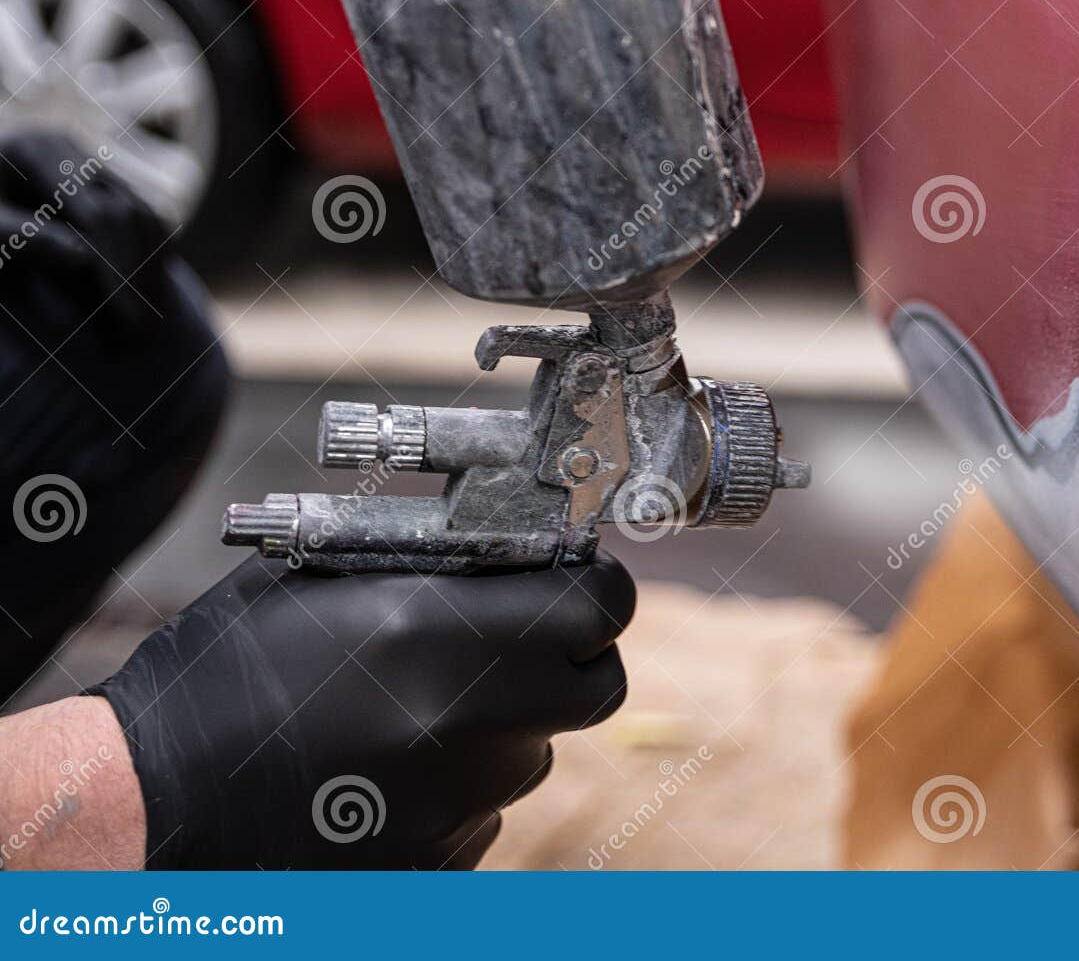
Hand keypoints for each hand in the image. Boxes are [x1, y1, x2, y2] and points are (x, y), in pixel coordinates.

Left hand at [0, 131, 171, 339]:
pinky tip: (151, 293)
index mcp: (36, 152)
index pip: (97, 213)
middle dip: (140, 273)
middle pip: (128, 213)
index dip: (119, 266)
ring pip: (146, 214)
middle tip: (146, 328)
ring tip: (153, 319)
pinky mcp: (100, 180)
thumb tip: (83, 256)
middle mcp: (70, 149)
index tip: (130, 318)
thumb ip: (25, 239)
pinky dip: (153, 255)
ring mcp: (88, 162)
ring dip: (154, 269)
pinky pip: (145, 217)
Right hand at [89, 552, 633, 868]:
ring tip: (410, 706)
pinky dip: (457, 783)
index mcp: (446, 637)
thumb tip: (513, 546)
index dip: (593, 585)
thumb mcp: (323, 578)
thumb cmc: (221, 674)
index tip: (569, 578)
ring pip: (536, 749)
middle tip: (516, 640)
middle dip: (570, 657)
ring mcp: (461, 805)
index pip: (600, 605)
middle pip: (596, 687)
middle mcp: (473, 725)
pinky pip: (486, 810)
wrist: (147, 806)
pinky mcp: (438, 863)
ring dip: (503, 721)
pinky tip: (383, 769)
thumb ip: (432, 561)